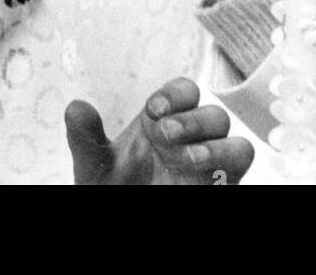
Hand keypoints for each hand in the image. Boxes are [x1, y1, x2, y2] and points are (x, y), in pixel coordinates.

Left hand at [67, 76, 253, 185]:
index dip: (174, 95)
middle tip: (165, 134)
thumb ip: (86, 137)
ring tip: (188, 158)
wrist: (121, 223)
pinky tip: (202, 171)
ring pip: (236, 139)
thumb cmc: (114, 191)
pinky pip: (240, 165)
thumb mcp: (94, 166)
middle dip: (192, 119)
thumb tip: (75, 107)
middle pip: (213, 113)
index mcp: (164, 123)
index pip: (184, 92)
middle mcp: (192, 140)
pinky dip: (227, 162)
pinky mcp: (223, 185)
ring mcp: (211, 165)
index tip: (153, 109)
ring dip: (214, 144)